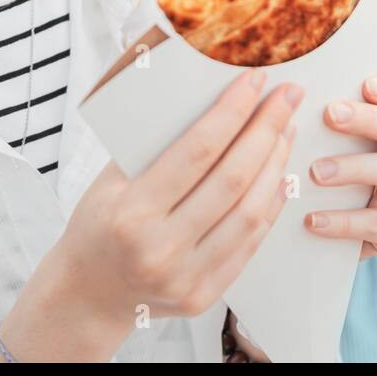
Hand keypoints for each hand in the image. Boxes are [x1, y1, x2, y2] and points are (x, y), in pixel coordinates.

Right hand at [0, 70, 301, 360]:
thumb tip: (208, 94)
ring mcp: (185, 278)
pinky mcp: (204, 296)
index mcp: (131, 212)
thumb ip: (155, 145)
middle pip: (233, 179)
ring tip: (287, 129)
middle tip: (288, 96)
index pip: (197, 151)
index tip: (256, 80)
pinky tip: (280, 174)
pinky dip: (270, 204)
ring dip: (276, 163)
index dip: (233, 111)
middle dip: (267, 129)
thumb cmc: (99, 225)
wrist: (89, 294)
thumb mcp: (110, 180)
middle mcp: (159, 248)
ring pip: (250, 212)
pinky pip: (250, 244)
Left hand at [308, 73, 376, 259]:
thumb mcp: (342, 139)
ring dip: (355, 167)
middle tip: (331, 114)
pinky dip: (342, 221)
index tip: (368, 85)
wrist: (342, 235)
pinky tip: (312, 219)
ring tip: (316, 172)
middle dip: (370, 119)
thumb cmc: (338, 169)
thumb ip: (335, 114)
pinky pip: (376, 223)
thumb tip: (293, 87)